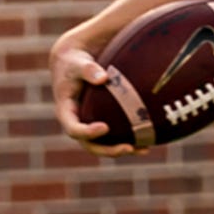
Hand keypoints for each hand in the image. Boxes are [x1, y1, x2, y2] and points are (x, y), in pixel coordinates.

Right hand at [50, 36, 146, 157]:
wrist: (74, 63)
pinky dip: (129, 140)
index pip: (73, 129)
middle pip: (89, 145)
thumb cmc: (74, 62)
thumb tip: (104, 78)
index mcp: (66, 112)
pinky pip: (113, 137)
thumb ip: (88, 70)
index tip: (105, 127)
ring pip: (103, 145)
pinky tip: (148, 142)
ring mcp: (89, 125)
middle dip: (108, 150)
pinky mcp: (101, 122)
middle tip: (128, 148)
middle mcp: (77, 123)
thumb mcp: (77, 63)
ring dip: (122, 150)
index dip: (88, 132)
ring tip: (144, 149)